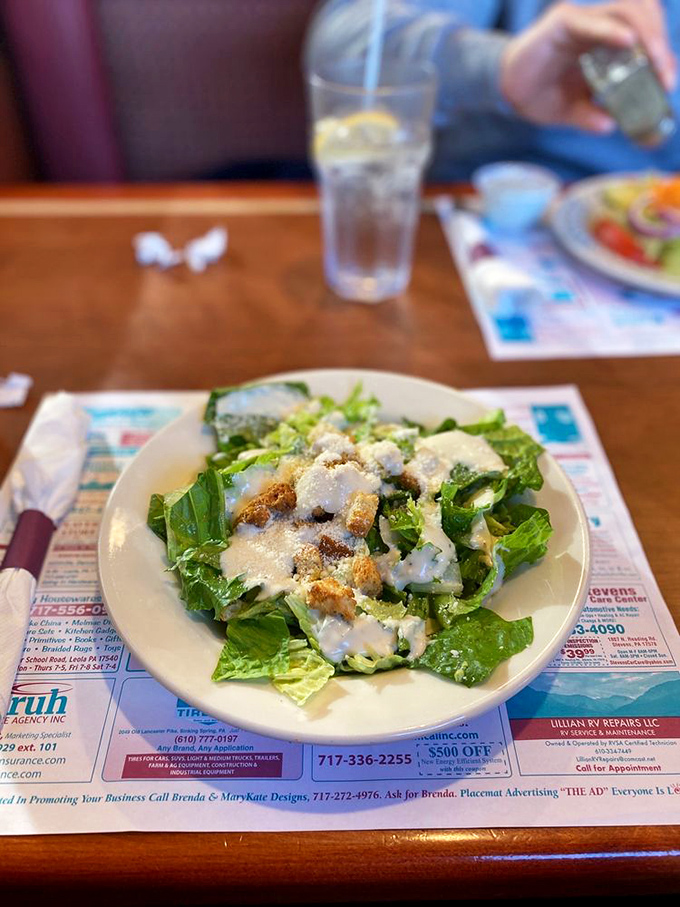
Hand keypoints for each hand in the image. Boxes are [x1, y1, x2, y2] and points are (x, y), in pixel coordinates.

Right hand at [499, 0, 676, 131]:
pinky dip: (611, 30)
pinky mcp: (562, 22)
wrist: (504, 91)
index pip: (644, 33)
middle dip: (659, 43)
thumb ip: (591, 116)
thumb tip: (610, 126)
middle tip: (665, 76)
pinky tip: (627, 43)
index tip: (667, 82)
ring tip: (654, 62)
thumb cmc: (538, 96)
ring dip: (646, 35)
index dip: (661, 52)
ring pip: (625, 11)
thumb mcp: (570, 111)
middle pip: (642, 15)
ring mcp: (581, 20)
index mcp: (605, 41)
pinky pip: (591, 21)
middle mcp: (597, 24)